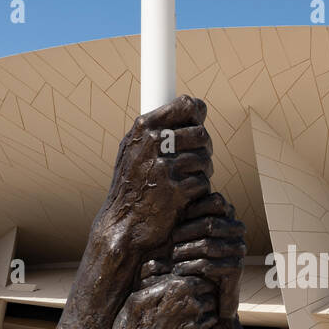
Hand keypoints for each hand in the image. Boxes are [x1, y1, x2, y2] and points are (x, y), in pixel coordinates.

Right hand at [104, 95, 212, 251]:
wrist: (123, 223)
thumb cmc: (132, 184)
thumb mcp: (134, 149)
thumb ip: (160, 128)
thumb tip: (195, 106)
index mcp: (144, 127)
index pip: (187, 105)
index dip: (197, 116)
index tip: (196, 125)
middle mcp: (153, 143)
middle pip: (201, 134)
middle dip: (204, 148)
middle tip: (195, 160)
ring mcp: (164, 167)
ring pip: (205, 159)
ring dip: (202, 172)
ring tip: (186, 180)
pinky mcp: (176, 191)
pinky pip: (202, 183)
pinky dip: (197, 191)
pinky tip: (183, 197)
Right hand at [108, 273, 216, 328]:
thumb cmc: (132, 324)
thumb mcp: (139, 296)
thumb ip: (158, 280)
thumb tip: (165, 266)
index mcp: (180, 287)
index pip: (204, 280)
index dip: (199, 287)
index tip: (191, 294)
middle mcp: (193, 303)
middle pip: (212, 297)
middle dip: (204, 301)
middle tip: (190, 309)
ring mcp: (197, 323)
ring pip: (213, 315)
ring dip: (204, 317)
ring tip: (185, 323)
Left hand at [171, 193, 245, 314]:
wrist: (208, 292)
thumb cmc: (192, 258)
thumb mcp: (186, 234)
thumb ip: (184, 216)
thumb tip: (167, 191)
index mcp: (227, 216)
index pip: (216, 201)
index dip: (195, 207)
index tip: (177, 218)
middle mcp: (236, 230)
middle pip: (210, 224)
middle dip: (187, 231)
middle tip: (171, 240)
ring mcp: (238, 249)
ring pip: (209, 245)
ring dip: (187, 251)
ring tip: (173, 258)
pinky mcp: (236, 268)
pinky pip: (212, 265)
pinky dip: (192, 268)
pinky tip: (179, 272)